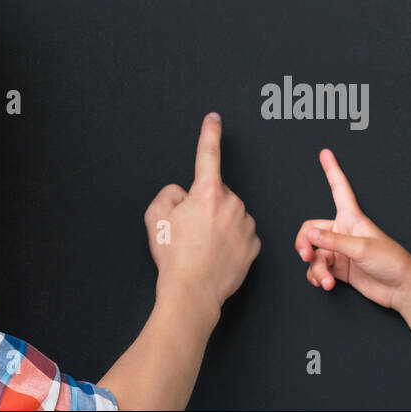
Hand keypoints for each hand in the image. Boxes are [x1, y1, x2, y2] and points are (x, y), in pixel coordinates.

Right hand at [144, 113, 260, 310]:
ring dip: (219, 223)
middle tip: (190, 230)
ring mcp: (246, 225)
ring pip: (231, 214)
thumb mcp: (155, 217)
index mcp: (207, 193)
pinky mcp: (254, 245)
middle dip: (205, 204)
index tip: (214, 119)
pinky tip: (217, 254)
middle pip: (217, 193)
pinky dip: (231, 240)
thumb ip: (169, 194)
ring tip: (203, 246)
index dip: (209, 133)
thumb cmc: (173, 256)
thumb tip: (183, 193)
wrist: (192, 292)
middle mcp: (232, 204)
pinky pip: (242, 234)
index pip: (208, 155)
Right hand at [293, 149, 410, 310]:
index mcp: (352, 218)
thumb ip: (333, 242)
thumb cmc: (391, 261)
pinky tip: (324, 283)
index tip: (325, 153)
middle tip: (306, 254)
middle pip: (311, 231)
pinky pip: (318, 269)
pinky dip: (317, 276)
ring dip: (315, 267)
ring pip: (314, 254)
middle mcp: (343, 232)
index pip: (339, 189)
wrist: (401, 288)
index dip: (332, 170)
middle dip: (305, 244)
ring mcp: (340, 251)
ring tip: (325, 279)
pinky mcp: (340, 269)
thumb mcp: (361, 248)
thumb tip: (309, 236)